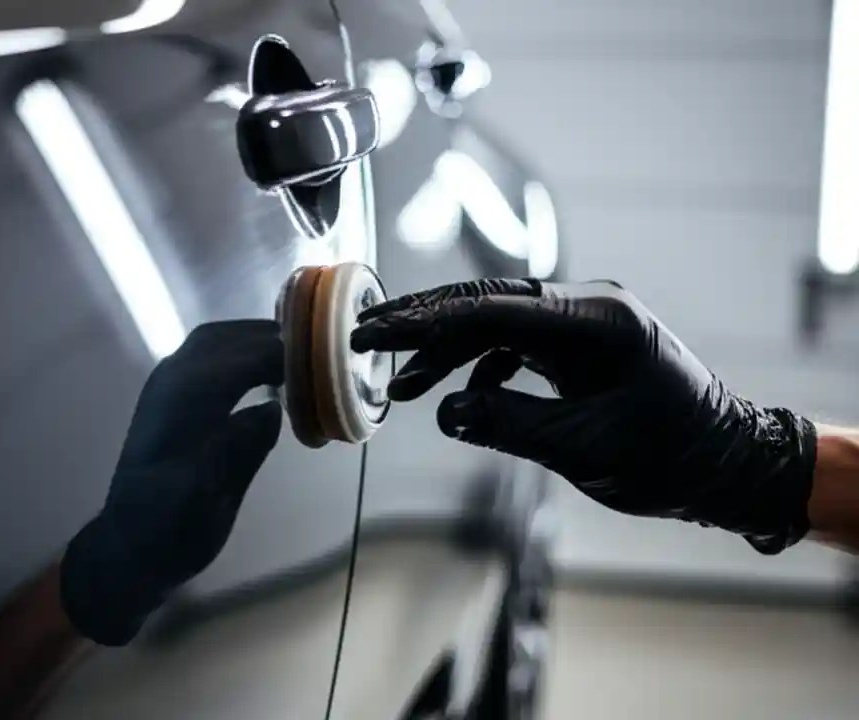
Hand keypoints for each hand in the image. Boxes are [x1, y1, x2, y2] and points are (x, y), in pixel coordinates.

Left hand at [61, 320, 283, 644]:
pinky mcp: (164, 399)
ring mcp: (162, 388)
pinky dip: (234, 354)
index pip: (239, 360)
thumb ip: (242, 447)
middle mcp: (169, 385)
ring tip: (292, 359)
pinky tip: (261, 375)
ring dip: (249, 341)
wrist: (130, 546)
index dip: (280, 355)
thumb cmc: (173, 529)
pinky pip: (201, 358)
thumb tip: (273, 407)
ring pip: (210, 342)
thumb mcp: (214, 497)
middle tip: (313, 352)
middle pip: (223, 339)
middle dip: (267, 338)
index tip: (321, 361)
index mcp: (183, 407)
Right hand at [350, 278, 815, 553]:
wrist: (727, 464)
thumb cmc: (671, 458)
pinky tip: (455, 392)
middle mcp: (588, 306)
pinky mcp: (579, 342)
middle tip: (364, 335)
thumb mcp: (585, 449)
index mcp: (596, 320)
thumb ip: (509, 425)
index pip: (491, 309)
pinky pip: (514, 340)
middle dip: (422, 322)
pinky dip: (479, 363)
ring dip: (446, 349)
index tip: (375, 333)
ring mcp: (583, 321)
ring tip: (400, 383)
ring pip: (495, 321)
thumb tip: (444, 411)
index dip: (425, 322)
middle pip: (486, 301)